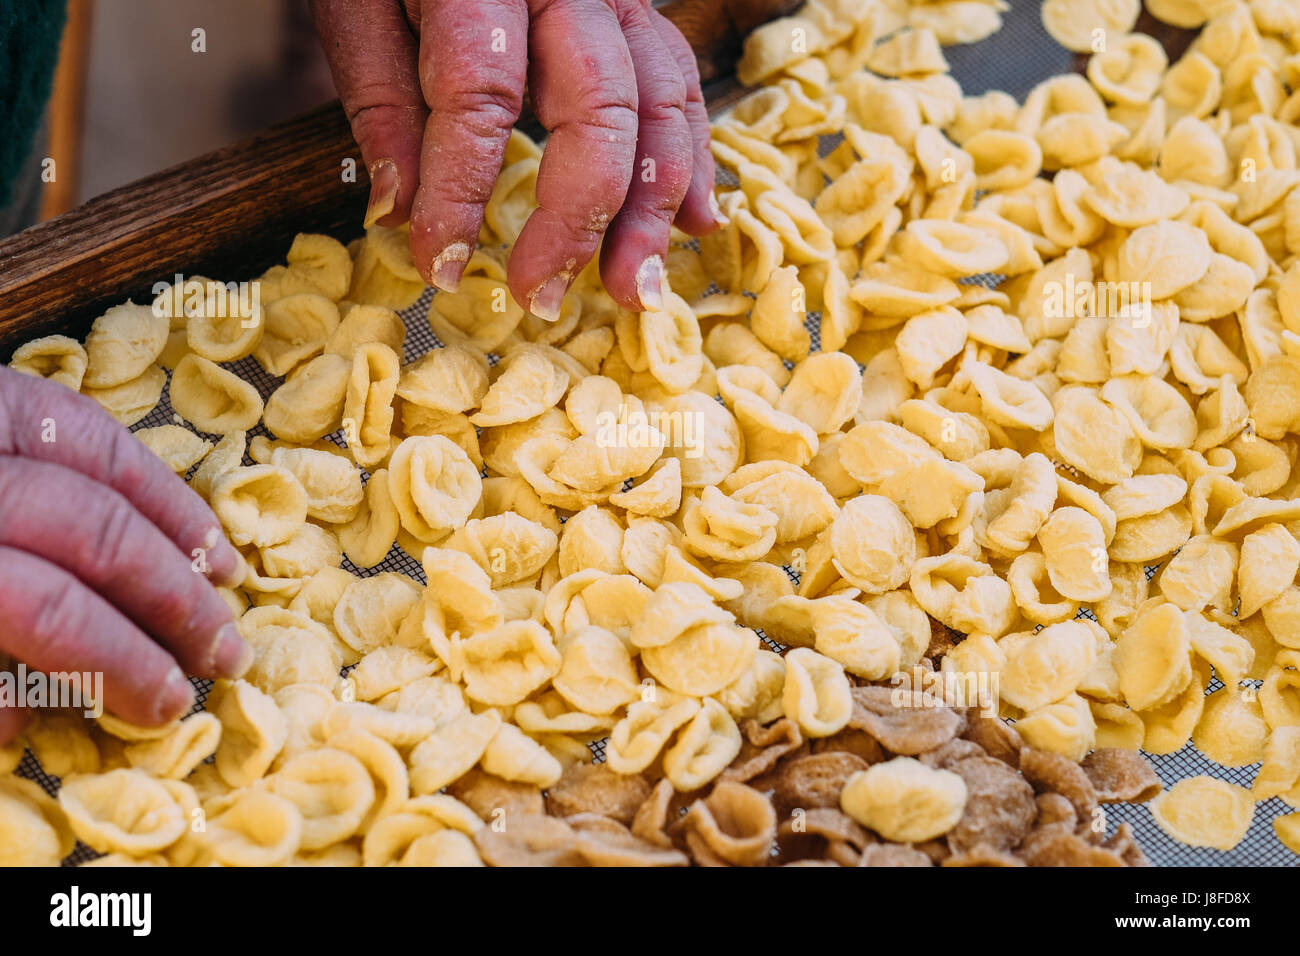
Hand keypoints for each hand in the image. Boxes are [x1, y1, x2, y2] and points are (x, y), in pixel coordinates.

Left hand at [0, 368, 250, 742]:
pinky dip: (140, 472)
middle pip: (96, 536)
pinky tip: (179, 517)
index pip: (51, 609)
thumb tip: (30, 715)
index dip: (119, 663)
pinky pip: (80, 424)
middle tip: (219, 655)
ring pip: (101, 465)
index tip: (162, 705)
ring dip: (176, 529)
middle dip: (171, 603)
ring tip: (222, 584)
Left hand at [310, 0, 720, 318]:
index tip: (440, 266)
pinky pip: (682, 84)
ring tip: (636, 287)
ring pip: (661, 103)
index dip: (461, 191)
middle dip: (576, 217)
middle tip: (543, 298)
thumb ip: (379, 98)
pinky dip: (692, 158)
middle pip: (597, 109)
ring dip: (653, 207)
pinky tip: (694, 221)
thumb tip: (398, 212)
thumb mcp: (356, 0)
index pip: (480, 95)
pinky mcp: (640, 12)